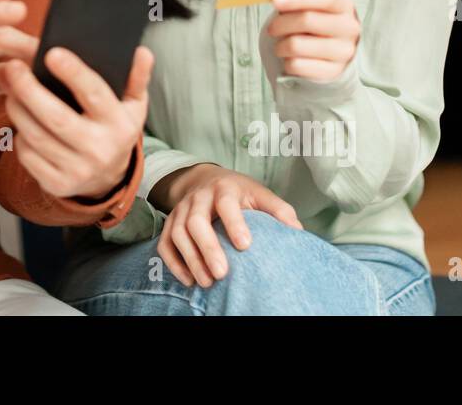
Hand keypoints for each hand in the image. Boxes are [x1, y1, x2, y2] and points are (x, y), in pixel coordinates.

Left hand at [0, 45, 152, 199]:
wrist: (108, 177)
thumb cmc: (116, 127)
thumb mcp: (133, 104)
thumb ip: (137, 77)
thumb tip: (142, 52)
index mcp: (120, 124)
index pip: (95, 94)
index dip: (73, 72)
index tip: (51, 53)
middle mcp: (100, 149)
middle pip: (56, 118)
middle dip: (30, 90)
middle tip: (13, 68)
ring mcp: (78, 170)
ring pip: (37, 136)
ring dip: (18, 110)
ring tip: (11, 89)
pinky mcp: (57, 184)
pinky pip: (28, 156)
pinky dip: (19, 135)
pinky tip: (21, 121)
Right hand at [155, 164, 302, 287]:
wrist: (204, 179)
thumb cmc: (238, 192)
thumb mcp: (259, 193)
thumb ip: (278, 209)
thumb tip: (297, 231)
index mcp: (224, 188)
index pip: (226, 203)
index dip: (234, 223)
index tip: (245, 246)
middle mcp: (198, 198)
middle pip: (196, 221)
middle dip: (207, 247)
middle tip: (221, 273)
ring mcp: (181, 210)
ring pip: (178, 233)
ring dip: (191, 259)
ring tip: (207, 282)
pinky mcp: (169, 223)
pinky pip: (165, 243)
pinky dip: (174, 263)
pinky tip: (189, 280)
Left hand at [265, 0, 359, 81]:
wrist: (331, 55)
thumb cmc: (315, 25)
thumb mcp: (313, 8)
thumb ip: (299, 0)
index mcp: (344, 6)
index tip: (275, 0)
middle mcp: (349, 28)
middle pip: (307, 20)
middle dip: (281, 23)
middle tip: (272, 28)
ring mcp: (343, 51)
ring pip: (296, 45)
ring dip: (280, 46)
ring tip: (281, 46)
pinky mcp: (333, 72)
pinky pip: (296, 65)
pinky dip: (287, 62)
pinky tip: (292, 59)